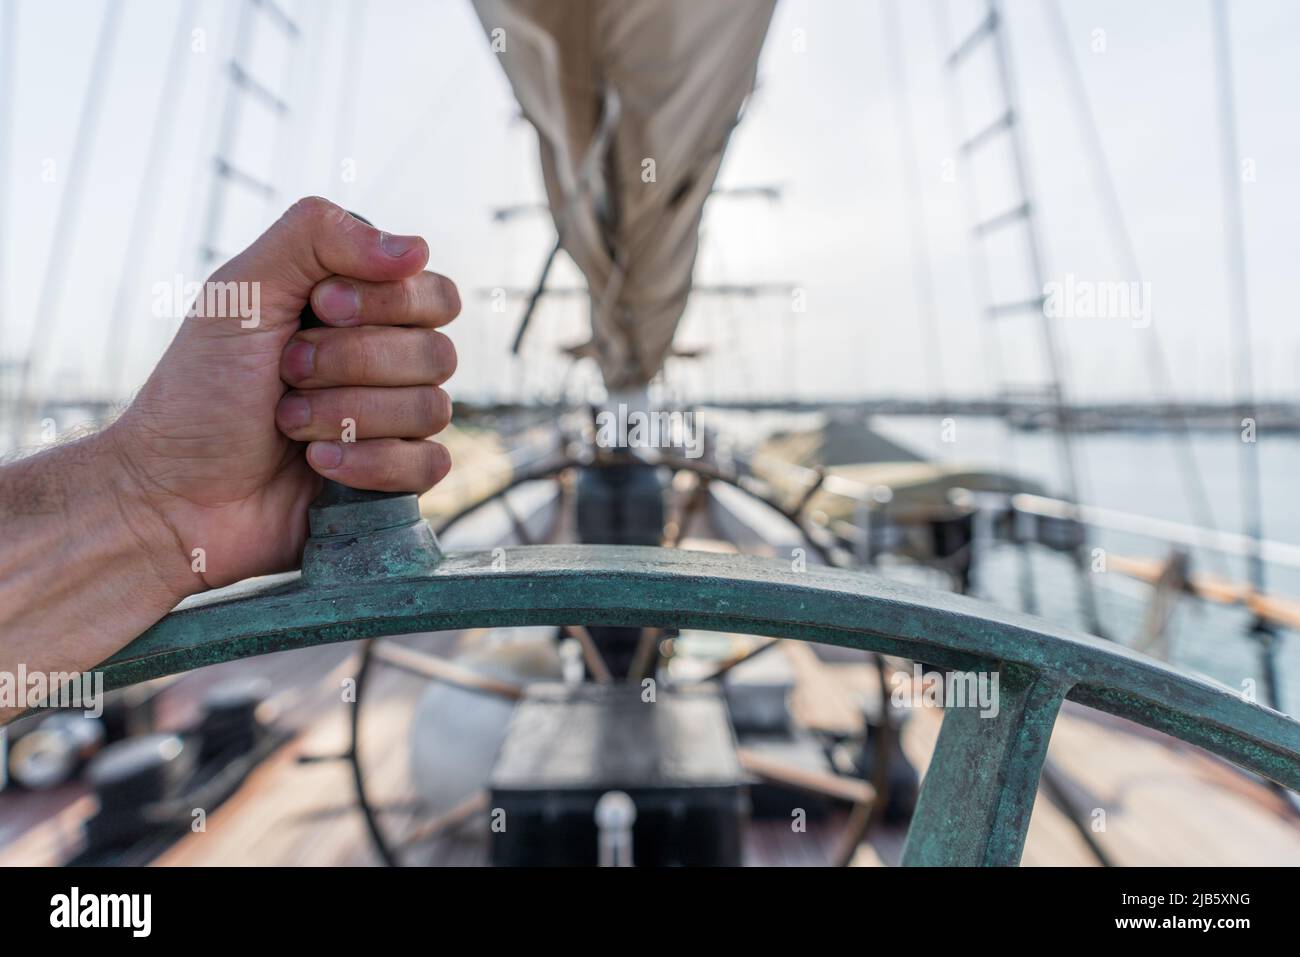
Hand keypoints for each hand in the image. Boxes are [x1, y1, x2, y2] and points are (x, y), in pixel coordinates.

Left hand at [108, 196, 458, 597]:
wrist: (172, 494)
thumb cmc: (199, 391)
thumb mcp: (241, 290)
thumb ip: (318, 237)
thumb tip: (416, 249)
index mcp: (360, 311)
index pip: (434, 293)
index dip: (386, 302)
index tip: (320, 308)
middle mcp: (385, 364)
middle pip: (438, 352)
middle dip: (353, 362)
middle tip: (287, 371)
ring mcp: (392, 425)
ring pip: (433, 410)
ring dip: (347, 415)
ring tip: (288, 424)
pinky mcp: (394, 482)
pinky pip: (431, 465)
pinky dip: (371, 463)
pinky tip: (320, 465)